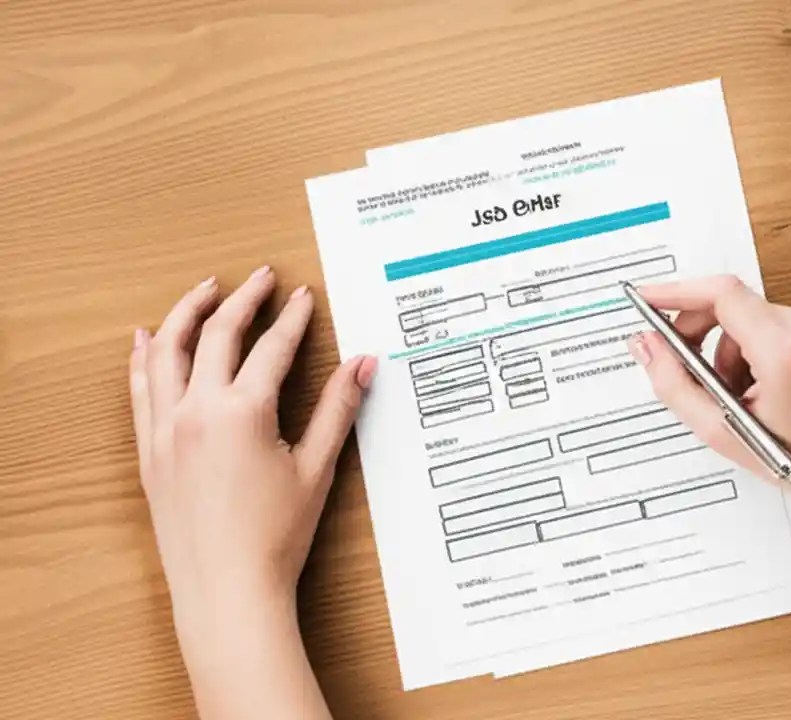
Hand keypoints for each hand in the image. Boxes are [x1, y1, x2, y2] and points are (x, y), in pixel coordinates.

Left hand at [128, 267, 375, 626]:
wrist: (227, 590)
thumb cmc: (275, 537)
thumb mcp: (317, 468)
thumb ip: (339, 409)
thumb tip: (364, 364)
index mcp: (242, 412)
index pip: (271, 347)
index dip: (292, 318)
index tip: (304, 297)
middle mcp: (196, 411)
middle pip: (215, 335)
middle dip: (242, 300)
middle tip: (262, 278)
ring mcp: (166, 430)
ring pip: (167, 351)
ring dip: (186, 313)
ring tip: (205, 291)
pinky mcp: (150, 451)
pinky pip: (140, 389)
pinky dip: (144, 357)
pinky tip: (147, 338)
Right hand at [628, 276, 790, 515]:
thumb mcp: (728, 434)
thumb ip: (676, 386)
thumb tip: (646, 346)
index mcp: (785, 352)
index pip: (720, 294)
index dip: (676, 293)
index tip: (648, 300)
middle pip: (733, 304)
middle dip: (704, 334)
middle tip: (696, 374)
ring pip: (754, 317)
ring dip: (735, 349)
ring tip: (744, 396)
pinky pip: (780, 324)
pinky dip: (762, 350)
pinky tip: (771, 388)